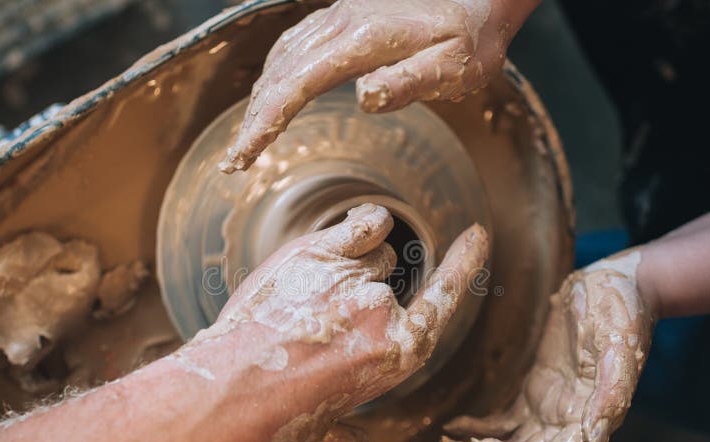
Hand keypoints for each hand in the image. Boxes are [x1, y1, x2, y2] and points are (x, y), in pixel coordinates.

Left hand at [190, 203, 487, 441]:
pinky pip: (361, 223)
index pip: (444, 297)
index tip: (476, 236)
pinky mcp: (321, 254)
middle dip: (357, 284)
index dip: (462, 264)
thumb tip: (364, 304)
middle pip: (387, 272)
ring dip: (345, 261)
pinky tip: (353, 225)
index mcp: (400, 351)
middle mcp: (384, 311)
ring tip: (305, 296)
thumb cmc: (284, 402)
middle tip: (313, 316)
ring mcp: (353, 279)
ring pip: (367, 250)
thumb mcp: (347, 388)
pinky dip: (362, 221)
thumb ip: (366, 343)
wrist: (234, 391)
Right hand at [221, 0, 528, 171]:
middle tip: (237, 158)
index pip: (298, 84)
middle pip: (280, 73)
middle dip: (253, 119)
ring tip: (249, 134)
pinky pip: (296, 41)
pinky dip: (275, 71)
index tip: (245, 153)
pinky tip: (272, 89)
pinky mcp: (344, 14)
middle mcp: (342, 23)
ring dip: (260, 97)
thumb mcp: (455, 66)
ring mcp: (340, 15)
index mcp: (365, 41)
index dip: (266, 122)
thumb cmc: (472, 35)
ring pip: (282, 56)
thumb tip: (365, 97)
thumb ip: (410, 81)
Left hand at [434, 250, 654, 441]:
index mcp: (590, 419)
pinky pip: (503, 421)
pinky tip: (453, 425)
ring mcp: (550, 408)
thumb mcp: (619, 346)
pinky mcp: (536, 390)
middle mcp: (568, 422)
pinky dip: (479, 428)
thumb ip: (611, 396)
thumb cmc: (623, 311)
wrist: (617, 282)